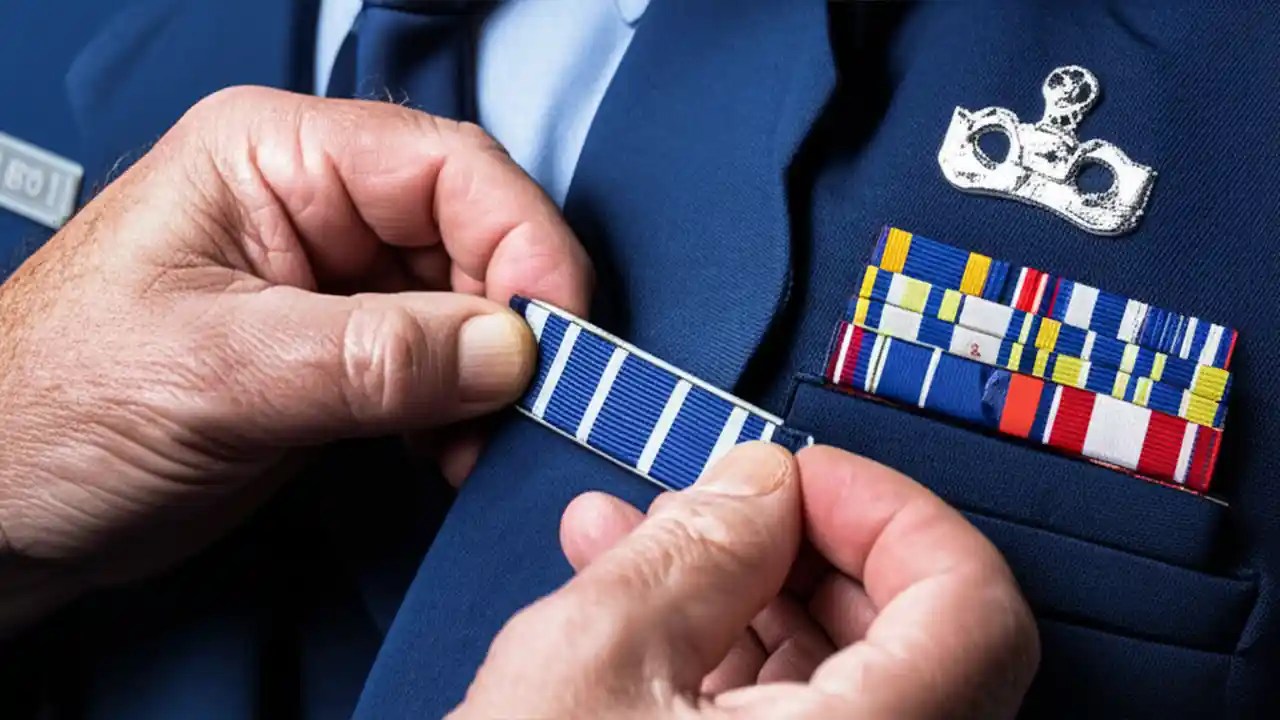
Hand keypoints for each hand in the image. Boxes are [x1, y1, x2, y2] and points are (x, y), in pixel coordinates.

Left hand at [0, 87, 590, 629]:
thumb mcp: (216, 372)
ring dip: (495, 375)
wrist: (1, 508)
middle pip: (474, 233)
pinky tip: (448, 450)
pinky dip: (464, 409)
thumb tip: (507, 348)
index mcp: (273, 156)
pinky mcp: (342, 351)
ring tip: (478, 440)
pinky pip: (441, 363)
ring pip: (470, 305)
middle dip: (515, 320)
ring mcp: (333, 282)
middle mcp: (314, 206)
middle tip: (531, 401)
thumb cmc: (47, 407)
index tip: (559, 328)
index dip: (523, 240)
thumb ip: (369, 356)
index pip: (448, 167)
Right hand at [451, 443, 1038, 718]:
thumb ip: (694, 550)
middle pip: (913, 640)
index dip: (889, 509)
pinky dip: (728, 669)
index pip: (972, 602)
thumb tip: (758, 485)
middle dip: (801, 549)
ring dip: (749, 599)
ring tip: (643, 546)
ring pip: (845, 689)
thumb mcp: (590, 666)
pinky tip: (641, 620)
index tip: (801, 479)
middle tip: (716, 510)